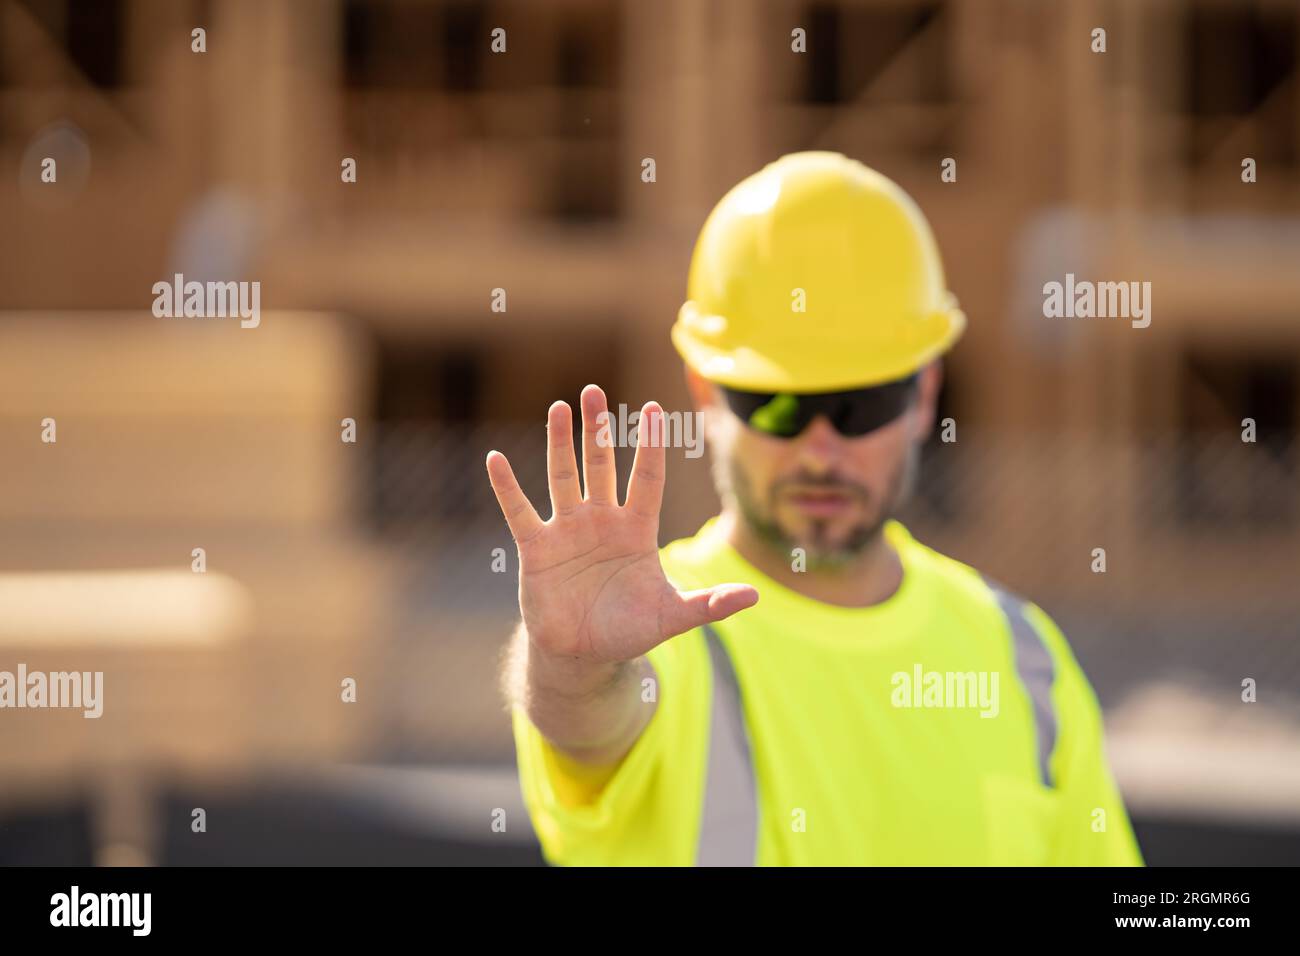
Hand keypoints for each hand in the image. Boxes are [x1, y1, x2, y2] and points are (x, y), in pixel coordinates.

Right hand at [487, 385, 757, 663]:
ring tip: (559, 407)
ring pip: (563, 477)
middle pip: (601, 465)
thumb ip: (709, 605)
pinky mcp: (536, 548)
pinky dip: (507, 487)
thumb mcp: (672, 617)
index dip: (650, 446)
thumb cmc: (629, 630)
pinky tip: (494, 460)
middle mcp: (602, 521)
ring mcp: (567, 530)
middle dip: (599, 429)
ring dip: (560, 443)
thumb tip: (754, 597)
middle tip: (594, 392)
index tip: (654, 409)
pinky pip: (519, 511)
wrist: (583, 655)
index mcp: (637, 530)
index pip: (647, 478)